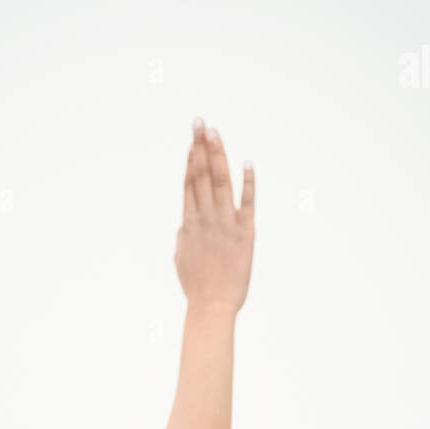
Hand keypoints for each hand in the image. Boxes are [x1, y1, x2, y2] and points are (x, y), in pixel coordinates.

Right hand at [174, 118, 254, 313]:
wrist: (211, 306)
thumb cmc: (196, 287)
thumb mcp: (181, 259)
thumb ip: (182, 237)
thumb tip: (183, 224)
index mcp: (188, 224)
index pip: (189, 183)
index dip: (191, 158)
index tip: (192, 138)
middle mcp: (205, 219)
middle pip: (202, 175)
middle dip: (200, 146)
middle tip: (200, 122)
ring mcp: (224, 224)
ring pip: (220, 182)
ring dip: (218, 155)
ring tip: (214, 132)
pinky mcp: (244, 233)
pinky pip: (247, 203)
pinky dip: (248, 183)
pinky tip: (247, 163)